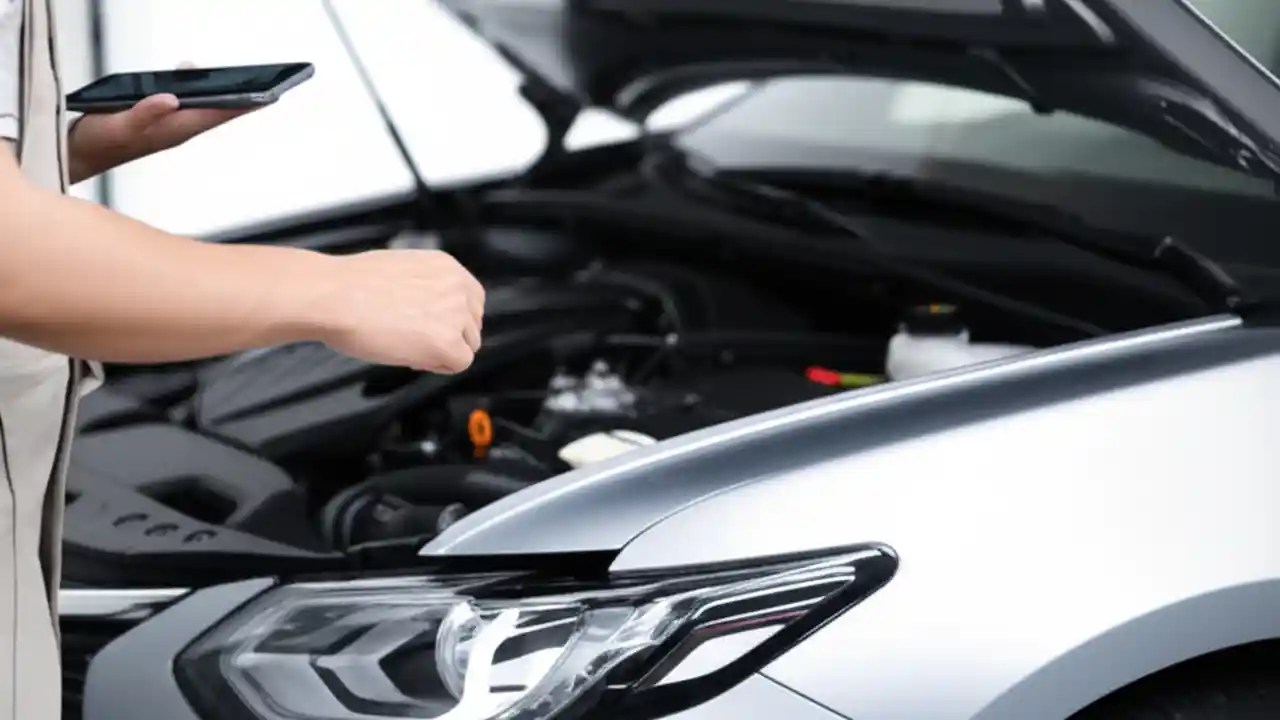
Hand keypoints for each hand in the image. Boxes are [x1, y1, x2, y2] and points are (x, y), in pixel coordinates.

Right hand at [67, 64, 255, 182]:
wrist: (79, 154)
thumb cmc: (99, 142)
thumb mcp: (119, 125)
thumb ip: (144, 113)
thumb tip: (171, 100)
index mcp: (173, 130)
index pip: (215, 115)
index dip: (240, 106)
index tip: (265, 98)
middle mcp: (175, 129)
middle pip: (215, 112)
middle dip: (239, 101)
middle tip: (267, 88)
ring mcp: (166, 126)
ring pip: (201, 109)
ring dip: (219, 96)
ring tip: (241, 83)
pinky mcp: (156, 122)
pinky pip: (184, 105)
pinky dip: (193, 91)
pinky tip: (192, 77)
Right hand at [310, 250, 484, 373]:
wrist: (333, 295)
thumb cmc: (350, 285)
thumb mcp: (401, 270)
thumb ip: (426, 286)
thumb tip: (429, 308)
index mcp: (447, 267)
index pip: (472, 301)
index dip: (453, 319)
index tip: (432, 326)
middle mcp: (457, 287)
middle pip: (472, 326)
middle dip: (449, 336)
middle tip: (413, 338)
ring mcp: (455, 315)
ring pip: (467, 346)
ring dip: (443, 351)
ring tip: (407, 344)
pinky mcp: (447, 342)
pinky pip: (459, 364)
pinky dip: (438, 366)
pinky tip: (411, 356)